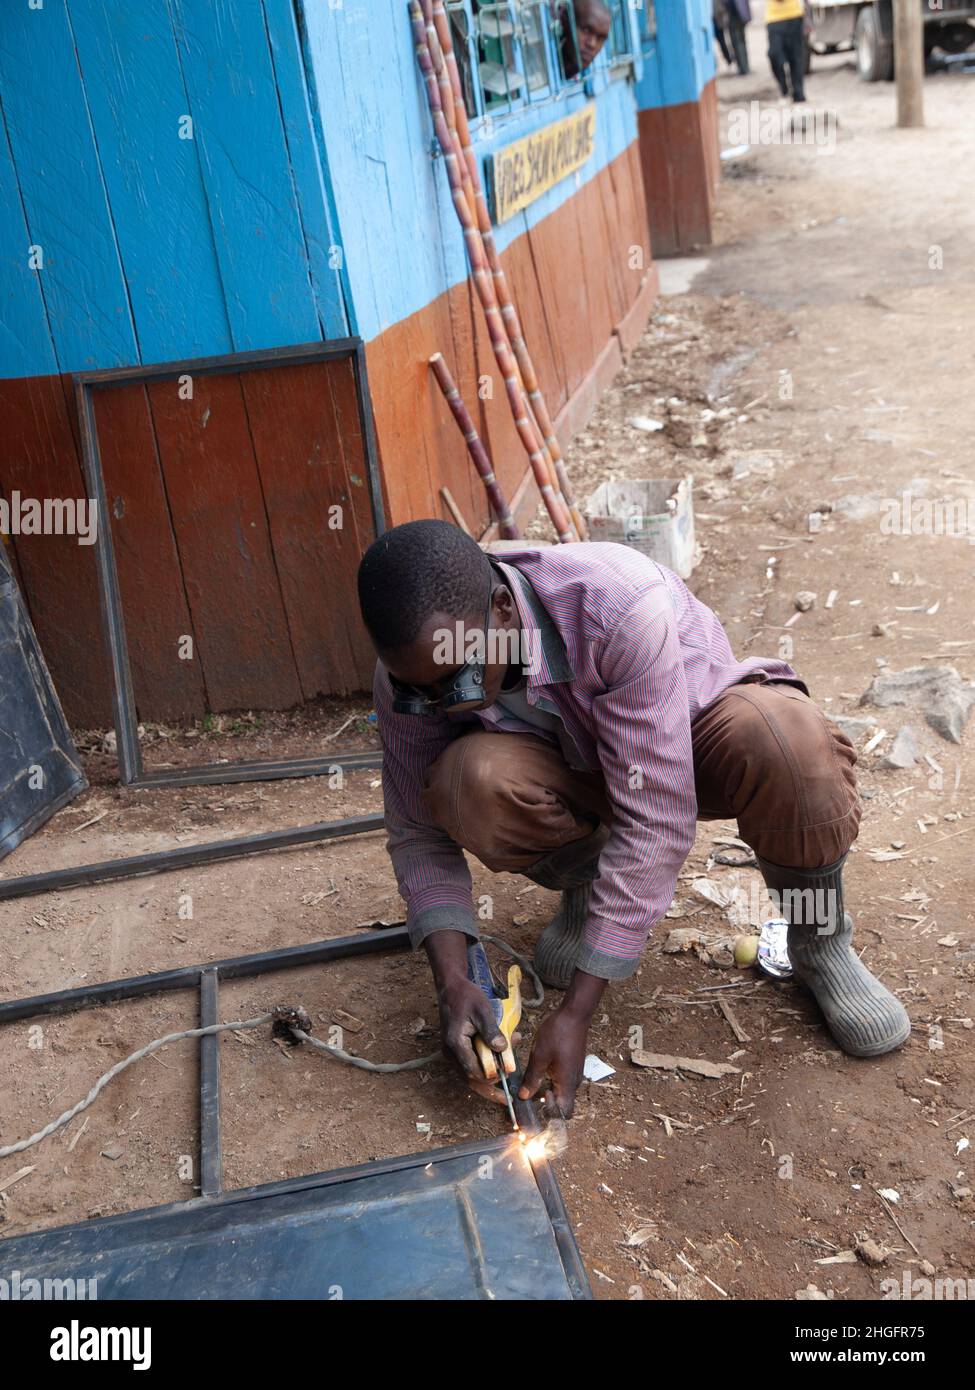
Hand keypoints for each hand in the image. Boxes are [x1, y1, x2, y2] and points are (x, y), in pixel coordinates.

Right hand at [424, 931, 507, 1104]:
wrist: (450, 987)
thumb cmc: (466, 996)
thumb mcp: (482, 1010)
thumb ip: (491, 1030)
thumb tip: (502, 1050)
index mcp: (455, 1043)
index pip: (474, 1070)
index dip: (491, 1077)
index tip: (508, 1077)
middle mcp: (450, 1052)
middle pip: (470, 1079)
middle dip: (489, 1088)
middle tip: (506, 1099)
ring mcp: (452, 1052)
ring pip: (470, 1073)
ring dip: (489, 1075)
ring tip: (508, 1075)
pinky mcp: (456, 1049)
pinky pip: (471, 1063)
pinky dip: (485, 1064)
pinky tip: (501, 1057)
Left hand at [518, 1004, 589, 1118]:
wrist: (574, 1015)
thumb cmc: (558, 1033)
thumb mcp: (539, 1055)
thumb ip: (532, 1078)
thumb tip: (524, 1097)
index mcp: (567, 1082)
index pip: (565, 1112)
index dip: (551, 1112)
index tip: (538, 1099)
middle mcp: (574, 1082)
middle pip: (563, 1104)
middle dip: (547, 1104)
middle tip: (531, 1091)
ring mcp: (574, 1074)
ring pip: (562, 1093)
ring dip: (548, 1092)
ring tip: (533, 1079)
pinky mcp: (573, 1066)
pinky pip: (562, 1082)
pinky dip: (552, 1082)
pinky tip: (540, 1069)